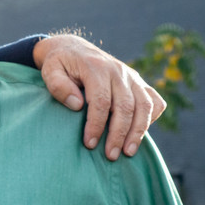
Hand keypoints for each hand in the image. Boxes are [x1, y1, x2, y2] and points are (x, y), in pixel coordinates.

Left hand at [32, 33, 165, 159]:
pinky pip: (155, 100)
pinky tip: (141, 133)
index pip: (101, 101)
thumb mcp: (49, 70)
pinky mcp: (138, 82)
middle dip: (119, 134)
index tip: (89, 144)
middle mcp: (118, 71)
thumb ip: (58, 86)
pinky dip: (152, 117)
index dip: (97, 125)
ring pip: (145, 105)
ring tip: (129, 152)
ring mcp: (131, 76)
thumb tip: (77, 105)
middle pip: (126, 106)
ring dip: (139, 131)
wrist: (73, 48)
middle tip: (111, 155)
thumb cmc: (59, 64)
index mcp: (96, 68)